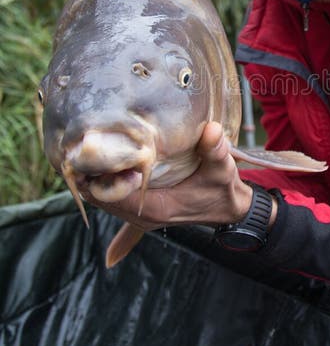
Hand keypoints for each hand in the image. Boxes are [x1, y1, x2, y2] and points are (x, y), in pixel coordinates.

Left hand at [82, 121, 253, 233]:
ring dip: (94, 178)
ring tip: (87, 151)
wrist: (229, 208)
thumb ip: (215, 149)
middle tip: (84, 144)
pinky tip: (97, 165)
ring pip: (102, 200)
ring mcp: (140, 216)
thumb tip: (211, 130)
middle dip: (90, 174)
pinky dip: (102, 186)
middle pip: (100, 197)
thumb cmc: (223, 189)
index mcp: (156, 208)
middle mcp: (142, 216)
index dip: (100, 174)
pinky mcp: (140, 212)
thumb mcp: (221, 168)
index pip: (113, 194)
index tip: (98, 149)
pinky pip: (111, 201)